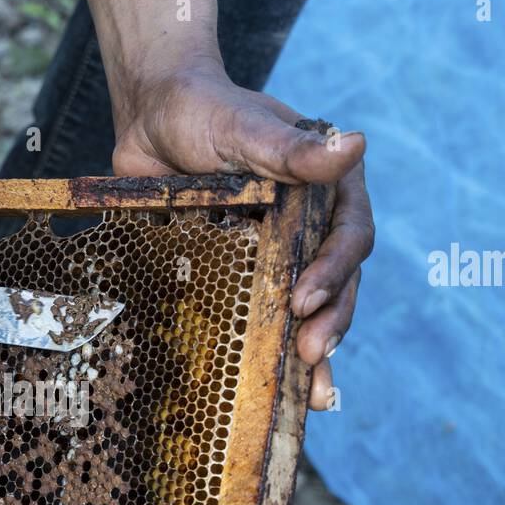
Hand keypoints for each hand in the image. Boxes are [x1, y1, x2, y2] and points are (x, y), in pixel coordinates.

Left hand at [111, 64, 373, 410]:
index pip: (349, 234)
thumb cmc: (199, 109)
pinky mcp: (244, 274)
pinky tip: (275, 392)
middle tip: (309, 355)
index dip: (334, 271)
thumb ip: (290, 149)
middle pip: (338, 282)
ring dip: (313, 351)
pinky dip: (270, 352)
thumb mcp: (241, 127)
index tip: (304, 299)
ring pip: (309, 308)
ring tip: (309, 395)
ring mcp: (280, 253)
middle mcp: (313, 224)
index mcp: (329, 187)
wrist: (149, 118)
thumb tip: (355, 146)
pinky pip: (263, 316)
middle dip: (329, 323)